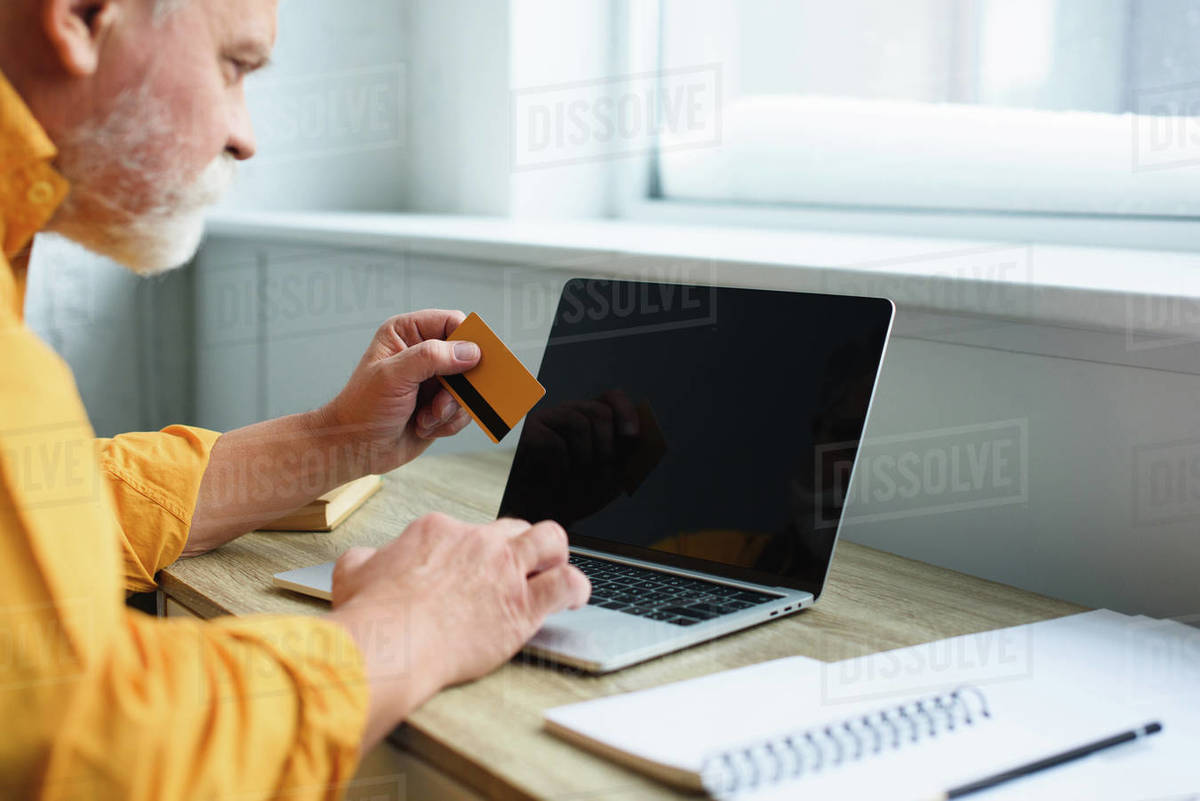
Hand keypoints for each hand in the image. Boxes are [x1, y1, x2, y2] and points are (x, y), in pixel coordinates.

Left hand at [321, 310, 479, 474]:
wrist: (356, 448)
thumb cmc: (363, 407)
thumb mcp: (394, 376)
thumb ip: (431, 357)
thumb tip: (471, 351)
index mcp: (407, 332)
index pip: (451, 322)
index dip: (466, 339)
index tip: (471, 363)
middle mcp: (423, 353)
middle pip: (467, 356)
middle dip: (459, 384)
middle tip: (442, 400)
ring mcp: (434, 380)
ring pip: (469, 387)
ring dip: (451, 407)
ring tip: (427, 417)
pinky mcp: (441, 404)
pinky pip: (464, 410)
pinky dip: (449, 422)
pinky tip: (424, 426)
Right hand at [326, 514, 589, 746]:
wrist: (392, 641)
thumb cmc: (373, 615)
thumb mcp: (353, 573)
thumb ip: (366, 560)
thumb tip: (367, 559)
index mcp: (437, 531)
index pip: (465, 531)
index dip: (469, 552)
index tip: (466, 573)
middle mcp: (477, 543)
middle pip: (512, 529)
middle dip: (516, 545)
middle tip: (515, 566)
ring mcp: (504, 570)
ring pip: (549, 540)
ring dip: (555, 553)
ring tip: (553, 569)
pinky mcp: (524, 605)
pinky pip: (566, 584)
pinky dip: (576, 588)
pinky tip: (575, 598)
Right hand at [503, 390, 640, 524]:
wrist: (537, 518)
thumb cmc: (572, 497)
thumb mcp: (606, 481)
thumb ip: (624, 461)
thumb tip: (637, 443)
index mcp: (590, 421)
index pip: (611, 399)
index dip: (626, 412)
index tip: (632, 437)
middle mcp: (568, 414)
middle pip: (598, 411)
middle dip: (608, 445)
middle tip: (604, 471)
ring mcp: (545, 421)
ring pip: (579, 422)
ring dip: (586, 458)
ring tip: (580, 481)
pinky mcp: (527, 434)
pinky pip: (554, 442)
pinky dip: (562, 468)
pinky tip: (558, 482)